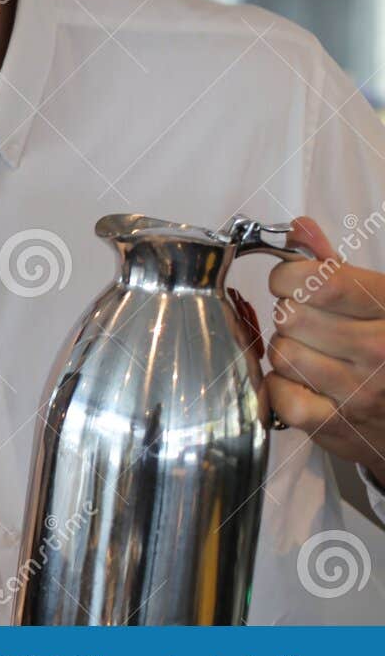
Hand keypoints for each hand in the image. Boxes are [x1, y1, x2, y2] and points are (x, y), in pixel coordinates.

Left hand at [266, 216, 384, 486]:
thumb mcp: (380, 301)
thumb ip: (336, 266)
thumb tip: (299, 228)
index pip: (320, 282)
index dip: (290, 277)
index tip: (292, 283)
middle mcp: (382, 350)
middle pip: (291, 316)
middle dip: (291, 315)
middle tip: (310, 324)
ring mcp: (361, 392)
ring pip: (281, 352)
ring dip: (287, 350)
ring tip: (314, 353)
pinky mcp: (338, 426)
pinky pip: (280, 394)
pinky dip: (282, 387)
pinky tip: (304, 382)